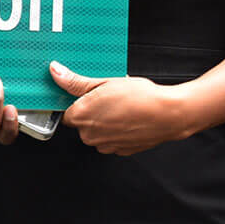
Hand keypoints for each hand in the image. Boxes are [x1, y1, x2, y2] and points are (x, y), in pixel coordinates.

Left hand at [51, 62, 195, 154]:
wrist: (169, 114)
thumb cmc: (139, 96)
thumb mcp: (104, 83)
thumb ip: (75, 81)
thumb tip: (55, 72)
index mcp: (80, 117)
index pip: (66, 112)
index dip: (78, 102)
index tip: (89, 95)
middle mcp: (88, 135)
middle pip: (82, 123)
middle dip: (92, 112)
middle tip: (110, 98)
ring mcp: (105, 146)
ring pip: (97, 132)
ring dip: (105, 122)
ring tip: (123, 108)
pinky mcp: (121, 151)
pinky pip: (112, 140)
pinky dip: (118, 131)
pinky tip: (130, 119)